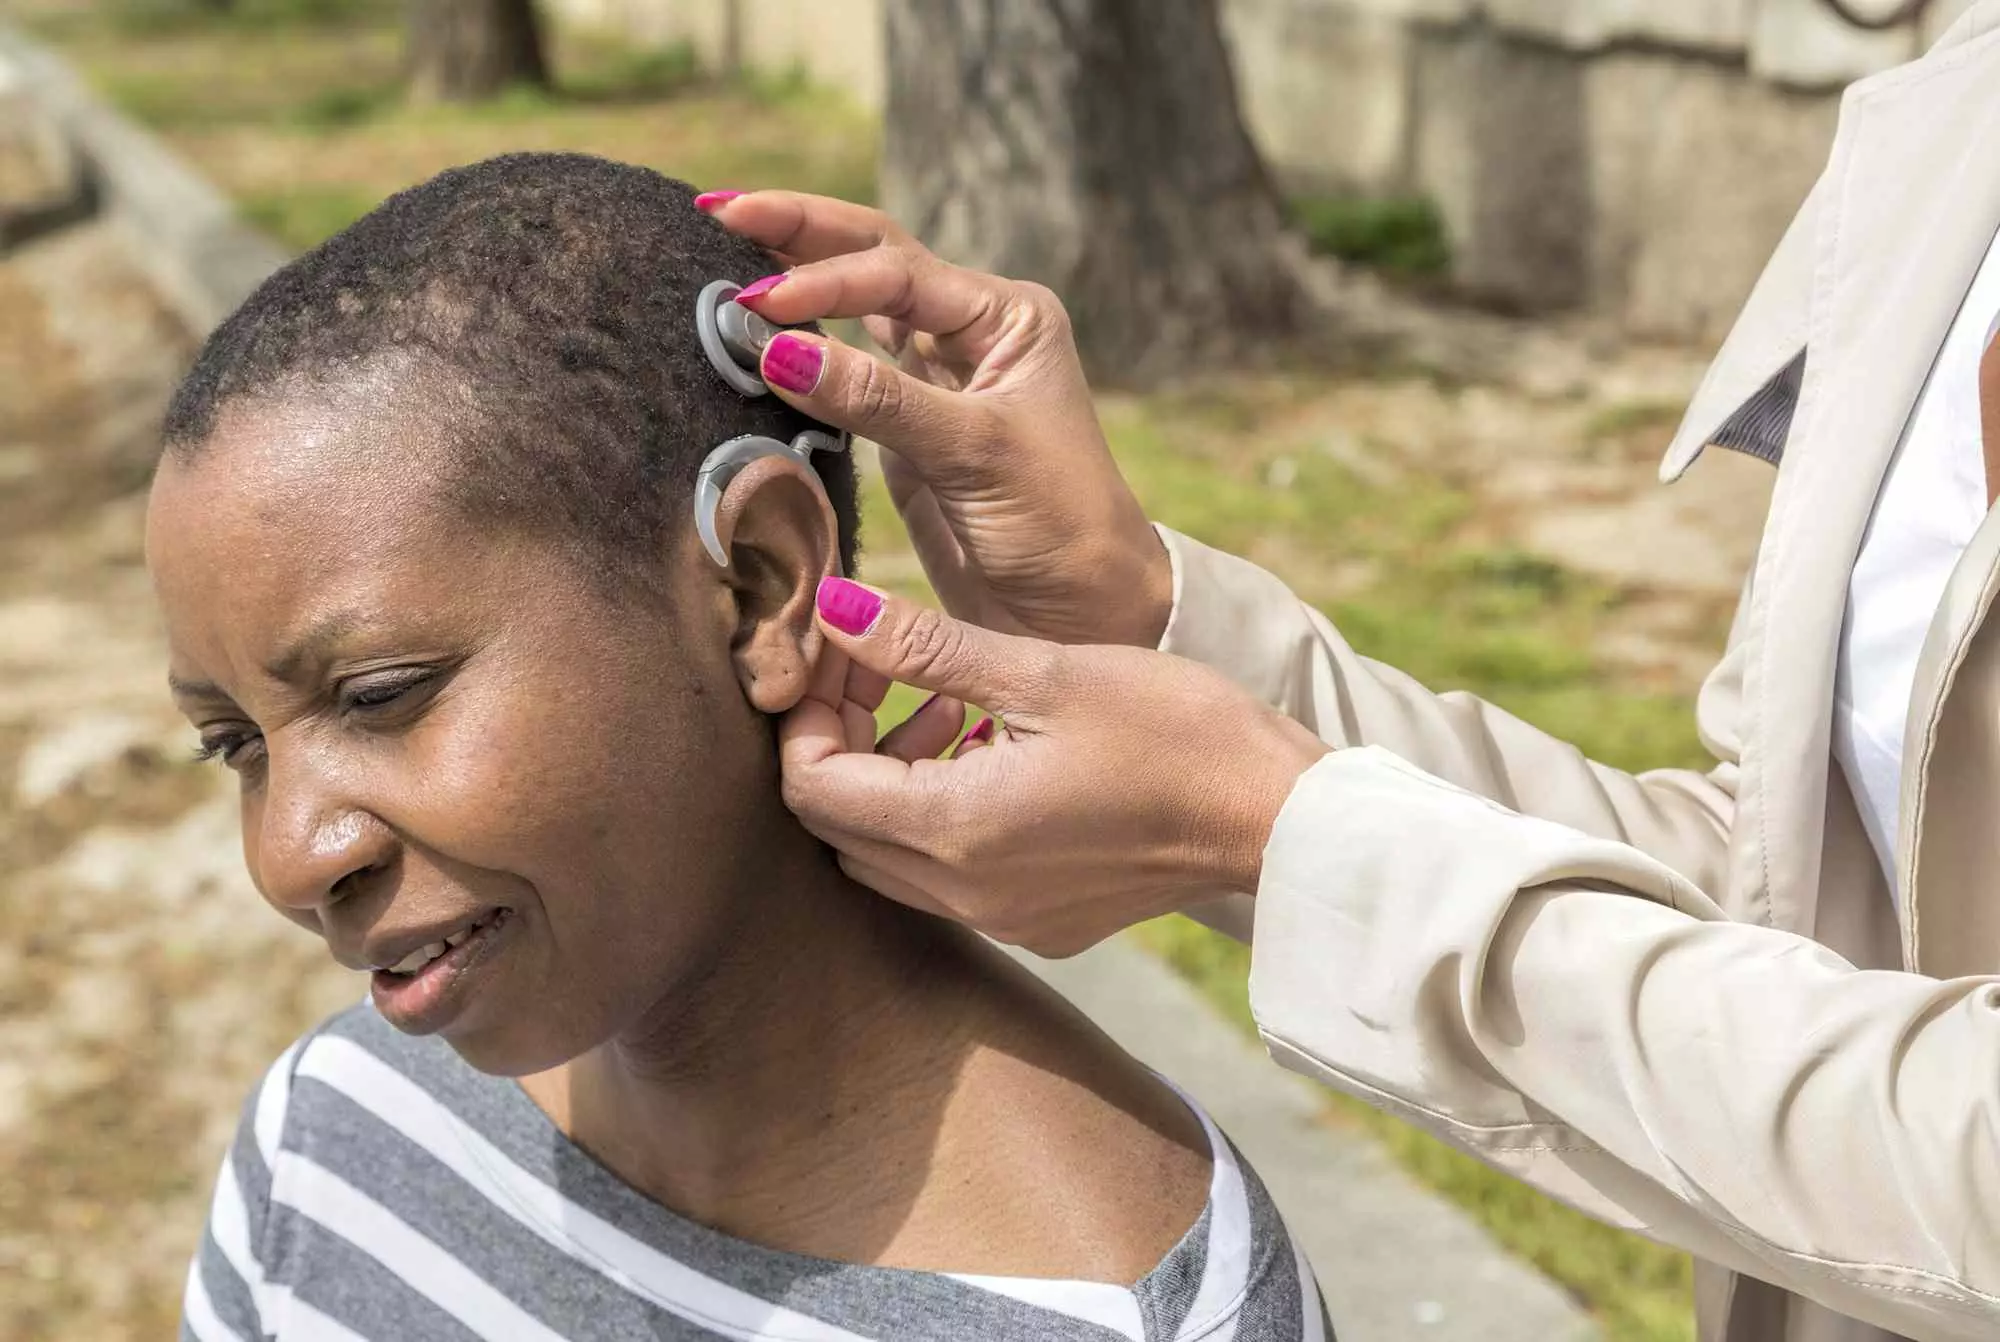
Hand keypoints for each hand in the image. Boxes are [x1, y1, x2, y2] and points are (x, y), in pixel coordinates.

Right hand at [701, 190, 1172, 647]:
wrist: (1083, 613)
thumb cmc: (1058, 525)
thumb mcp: (973, 453)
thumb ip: (877, 400)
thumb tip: (773, 346)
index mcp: (1008, 317)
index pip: (898, 271)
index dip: (823, 278)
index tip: (756, 303)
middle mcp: (971, 332)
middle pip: (871, 256)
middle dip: (796, 231)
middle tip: (713, 210)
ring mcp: (934, 378)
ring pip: (852, 307)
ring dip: (791, 279)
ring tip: (716, 247)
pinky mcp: (904, 428)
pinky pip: (841, 372)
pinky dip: (795, 351)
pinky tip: (749, 333)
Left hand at [781, 579, 1329, 956]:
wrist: (1279, 819)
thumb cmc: (1177, 733)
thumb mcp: (1046, 671)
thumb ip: (926, 646)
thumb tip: (833, 610)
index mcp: (957, 830)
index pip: (813, 786)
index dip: (809, 712)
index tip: (849, 651)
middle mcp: (964, 895)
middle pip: (837, 826)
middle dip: (840, 740)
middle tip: (886, 669)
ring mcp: (1002, 920)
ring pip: (885, 855)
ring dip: (890, 777)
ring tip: (950, 707)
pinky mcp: (1038, 923)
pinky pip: (944, 877)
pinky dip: (939, 813)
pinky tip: (995, 753)